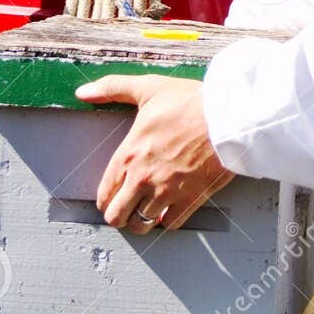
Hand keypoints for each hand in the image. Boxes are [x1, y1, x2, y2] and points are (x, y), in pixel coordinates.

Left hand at [74, 74, 234, 233]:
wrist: (230, 116)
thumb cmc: (191, 102)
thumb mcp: (149, 88)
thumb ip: (113, 89)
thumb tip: (83, 92)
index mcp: (129, 155)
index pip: (104, 194)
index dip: (106, 199)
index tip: (114, 196)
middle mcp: (143, 179)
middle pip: (117, 217)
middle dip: (120, 215)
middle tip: (128, 207)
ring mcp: (167, 192)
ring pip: (142, 225)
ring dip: (143, 220)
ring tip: (148, 211)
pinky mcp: (191, 199)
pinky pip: (172, 224)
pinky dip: (169, 221)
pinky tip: (170, 211)